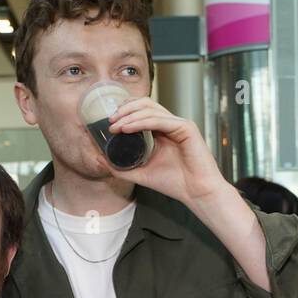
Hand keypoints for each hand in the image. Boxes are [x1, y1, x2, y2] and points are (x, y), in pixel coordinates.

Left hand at [105, 97, 225, 207]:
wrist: (197, 194)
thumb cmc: (175, 184)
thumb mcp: (141, 173)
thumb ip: (121, 166)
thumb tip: (99, 159)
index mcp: (163, 131)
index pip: (142, 110)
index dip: (125, 111)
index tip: (109, 122)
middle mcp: (171, 124)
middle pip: (145, 104)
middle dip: (125, 109)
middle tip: (110, 121)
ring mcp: (180, 124)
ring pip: (150, 109)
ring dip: (130, 115)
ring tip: (115, 125)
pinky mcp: (186, 128)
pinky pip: (160, 120)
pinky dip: (141, 122)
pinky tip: (127, 128)